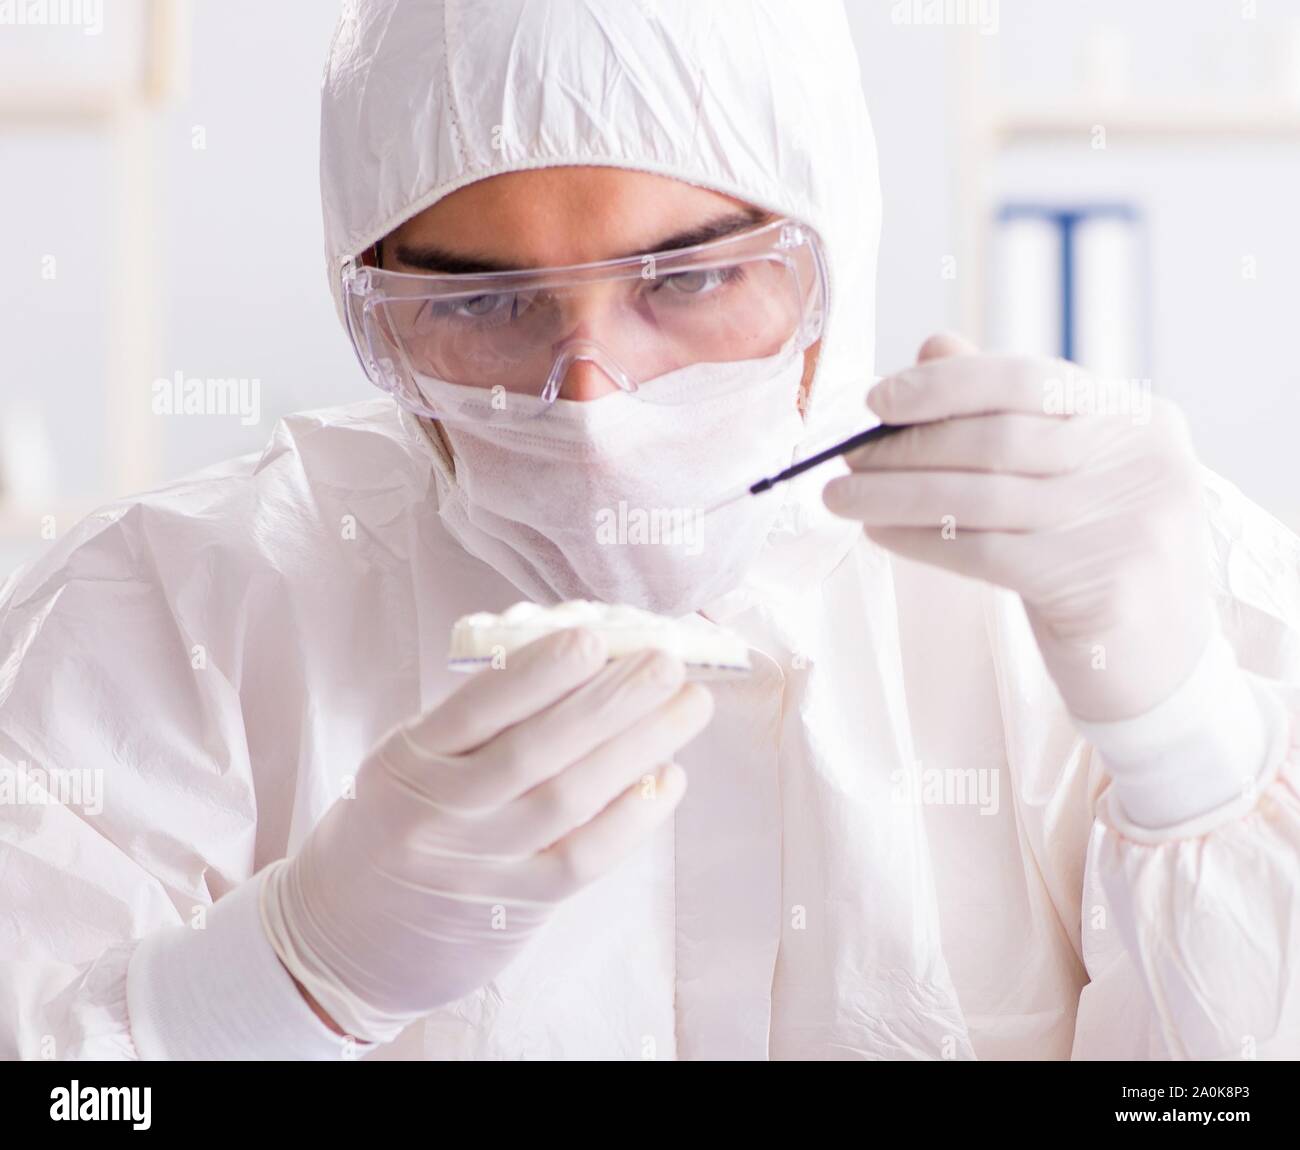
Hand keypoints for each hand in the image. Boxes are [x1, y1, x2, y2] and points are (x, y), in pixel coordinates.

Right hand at [260, 628, 712, 1042]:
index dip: (539, 673)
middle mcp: (440, 814)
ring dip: (639, 746)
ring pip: (570, 798)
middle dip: (611, 700)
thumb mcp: (408, 761)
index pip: (477, 708)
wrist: (345, 936)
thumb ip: (477, 722)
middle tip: (667, 662)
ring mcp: (479, 865)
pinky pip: (585, 857)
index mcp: (407, 761)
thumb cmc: (392, 824)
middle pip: (536, 750)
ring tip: (689, 706)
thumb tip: (580, 660)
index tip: (594, 637)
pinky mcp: (515, 909)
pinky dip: (634, 816)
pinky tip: (668, 778)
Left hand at [823, 333, 1215, 722]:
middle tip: (847, 459)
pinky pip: (985, 552)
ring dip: (895, 494)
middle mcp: (1143, 461)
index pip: (1027, 379)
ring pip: (981, 496)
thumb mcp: (1065, 479)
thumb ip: (1008, 412)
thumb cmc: (1096, 561)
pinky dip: (921, 540)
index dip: (943, 385)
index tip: (877, 400)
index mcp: (1137, 419)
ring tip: (842, 498)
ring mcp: (1128, 523)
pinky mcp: (1103, 586)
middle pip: (996, 438)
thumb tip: (934, 348)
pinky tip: (881, 535)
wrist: (1160, 668)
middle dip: (906, 447)